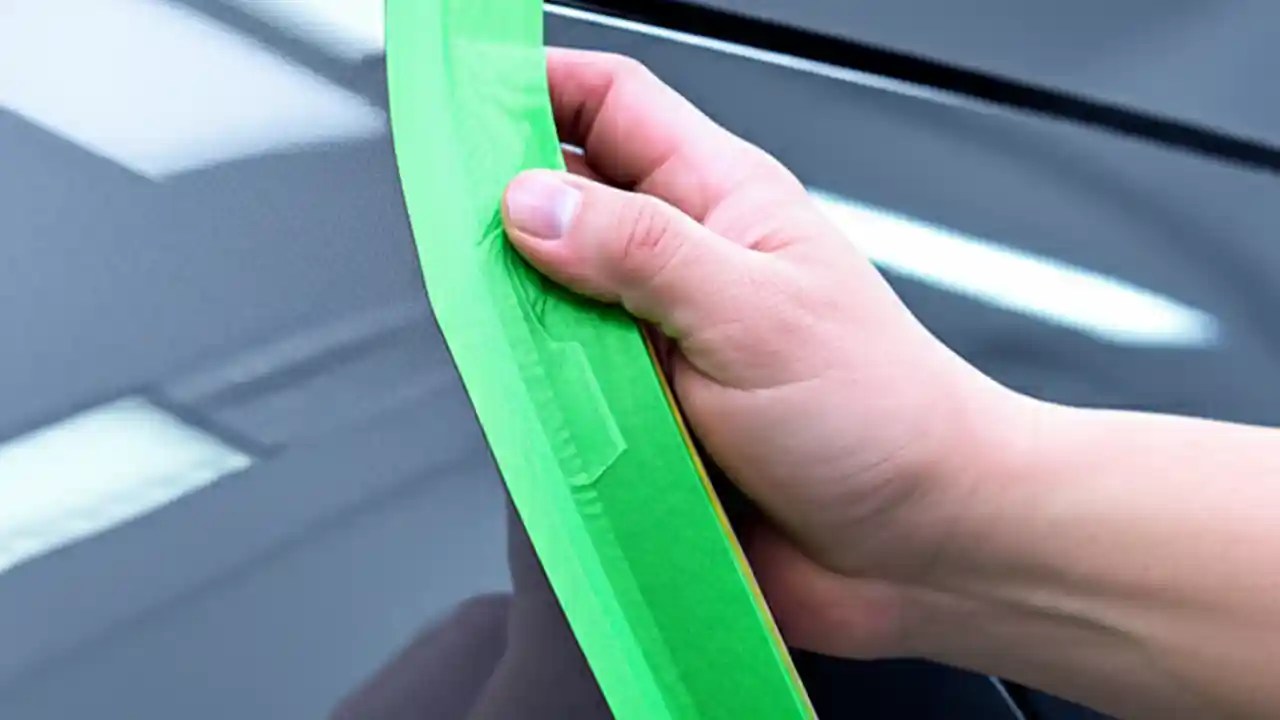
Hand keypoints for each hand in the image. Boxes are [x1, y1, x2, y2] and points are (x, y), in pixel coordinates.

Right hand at [501, 49, 1018, 658]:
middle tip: (458, 244)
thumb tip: (531, 204)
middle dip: (504, 219)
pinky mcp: (647, 426)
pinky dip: (542, 408)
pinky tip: (541, 420)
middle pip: (564, 208)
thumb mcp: (753, 311)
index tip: (462, 99)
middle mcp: (681, 268)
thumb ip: (638, 252)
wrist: (921, 547)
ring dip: (523, 330)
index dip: (535, 86)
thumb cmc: (880, 413)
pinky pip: (566, 399)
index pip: (611, 105)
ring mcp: (659, 349)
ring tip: (510, 347)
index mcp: (719, 202)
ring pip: (552, 312)